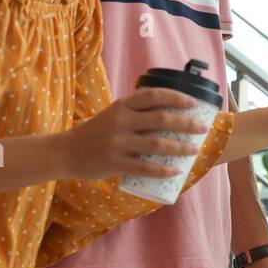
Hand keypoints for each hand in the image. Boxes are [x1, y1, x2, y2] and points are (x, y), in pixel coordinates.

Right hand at [64, 87, 208, 180]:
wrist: (64, 152)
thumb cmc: (94, 133)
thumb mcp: (112, 115)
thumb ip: (134, 112)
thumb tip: (169, 113)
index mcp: (121, 106)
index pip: (154, 96)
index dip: (176, 98)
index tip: (193, 103)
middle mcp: (120, 121)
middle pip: (161, 119)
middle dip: (187, 123)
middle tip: (203, 128)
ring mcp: (117, 142)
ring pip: (157, 143)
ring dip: (180, 147)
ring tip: (195, 149)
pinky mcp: (113, 162)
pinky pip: (144, 166)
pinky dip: (162, 169)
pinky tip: (176, 171)